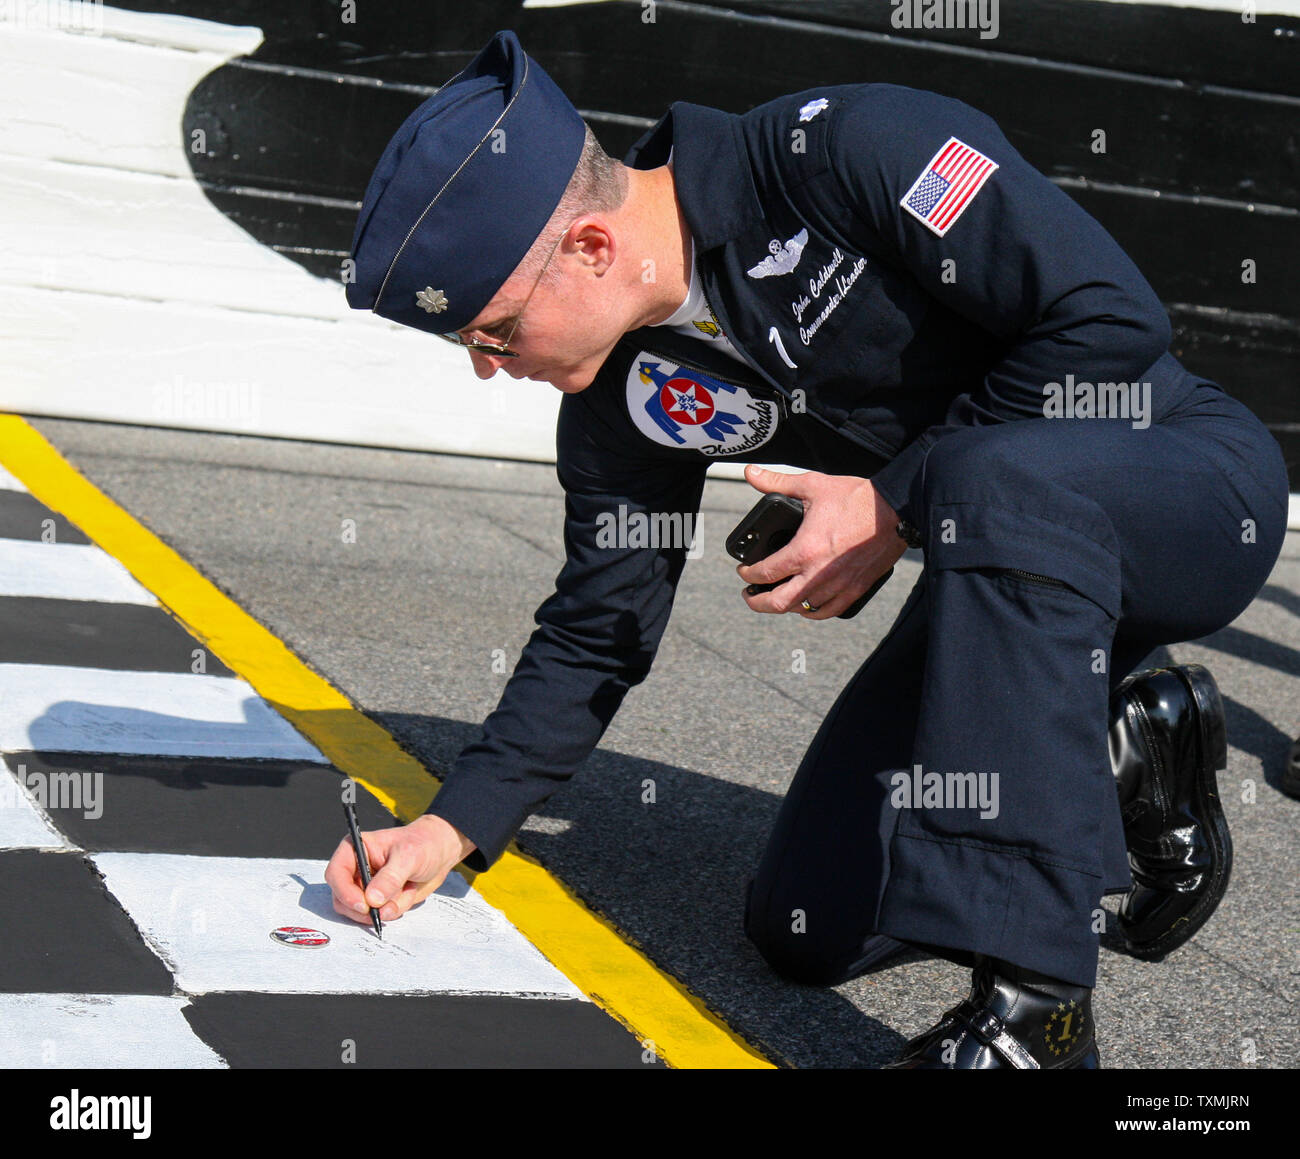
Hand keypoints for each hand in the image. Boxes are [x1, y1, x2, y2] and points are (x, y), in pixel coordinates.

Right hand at [325, 813, 476, 924]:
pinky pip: (378, 915)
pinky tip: (407, 893)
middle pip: (342, 898)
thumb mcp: (409, 856)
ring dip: (382, 910)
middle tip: (384, 910)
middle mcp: (356, 869)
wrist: (441, 851)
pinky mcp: (378, 899)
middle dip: (363, 909)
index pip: (336, 874)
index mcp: (356, 849)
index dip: (345, 892)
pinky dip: (394, 910)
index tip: (364, 905)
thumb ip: (390, 878)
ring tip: (404, 894)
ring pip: (359, 911)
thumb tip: (372, 899)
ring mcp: (366, 886)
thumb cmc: (423, 843)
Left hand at [736, 465, 905, 618]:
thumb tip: (750, 473)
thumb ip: (778, 482)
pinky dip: (812, 612)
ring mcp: (838, 585)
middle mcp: (818, 574)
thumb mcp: (813, 485)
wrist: (897, 510)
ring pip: (802, 609)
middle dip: (757, 602)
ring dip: (784, 605)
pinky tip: (805, 606)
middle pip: (778, 603)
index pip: (765, 573)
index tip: (743, 571)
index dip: (748, 575)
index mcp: (804, 550)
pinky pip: (828, 612)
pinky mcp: (855, 590)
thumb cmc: (857, 498)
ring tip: (776, 596)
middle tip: (749, 594)